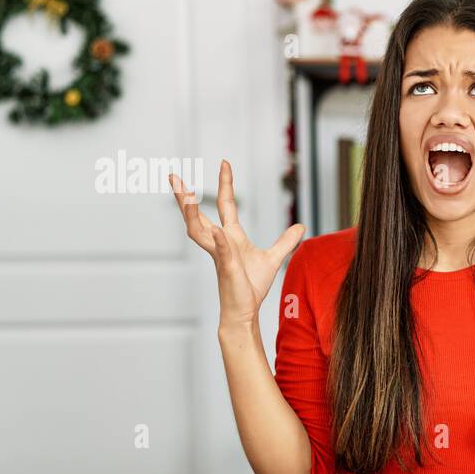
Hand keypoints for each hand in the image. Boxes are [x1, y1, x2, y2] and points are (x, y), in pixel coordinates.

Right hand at [169, 160, 304, 329]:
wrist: (245, 310)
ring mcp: (220, 255)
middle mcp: (220, 242)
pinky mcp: (227, 269)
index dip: (225, 184)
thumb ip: (286, 241)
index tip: (225, 163)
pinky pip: (221, 251)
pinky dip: (219, 240)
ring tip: (185, 196)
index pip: (226, 204)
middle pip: (198, 215)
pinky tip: (217, 229)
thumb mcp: (273, 258)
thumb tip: (301, 226)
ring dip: (191, 214)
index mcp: (231, 236)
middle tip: (173, 176)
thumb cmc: (252, 286)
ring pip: (198, 231)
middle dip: (185, 196)